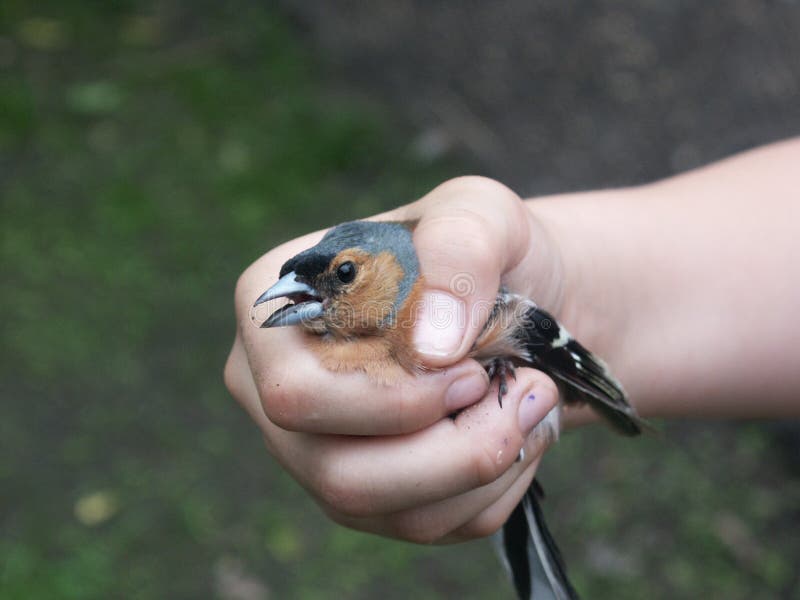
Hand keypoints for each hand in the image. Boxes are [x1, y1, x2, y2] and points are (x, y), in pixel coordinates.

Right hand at [224, 176, 562, 542]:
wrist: (516, 300)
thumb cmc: (481, 253)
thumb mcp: (481, 214)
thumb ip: (459, 248)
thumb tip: (432, 345)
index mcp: (274, 308)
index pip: (296, 393)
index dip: (392, 400)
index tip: (471, 369)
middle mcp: (275, 387)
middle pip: (333, 470)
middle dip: (448, 451)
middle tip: (524, 394)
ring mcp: (314, 446)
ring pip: (379, 510)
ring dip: (479, 468)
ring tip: (532, 404)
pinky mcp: (364, 490)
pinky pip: (422, 524)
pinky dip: (490, 490)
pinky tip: (516, 435)